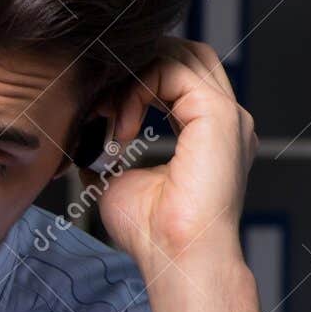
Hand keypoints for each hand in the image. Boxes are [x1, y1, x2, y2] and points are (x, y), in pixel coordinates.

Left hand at [82, 38, 257, 272]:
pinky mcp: (219, 115)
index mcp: (206, 132)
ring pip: (181, 55)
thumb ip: (106, 154)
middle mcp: (223, 119)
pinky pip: (175, 71)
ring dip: (135, 76)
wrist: (175, 257)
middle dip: (136, 66)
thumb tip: (84, 143)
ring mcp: (226, 115)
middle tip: (102, 102)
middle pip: (184, 54)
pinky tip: (123, 127)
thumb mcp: (116, 182)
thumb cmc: (152, 233)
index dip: (134, 80)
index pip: (176, 75)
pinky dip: (140, 87)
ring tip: (111, 116)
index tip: (100, 115)